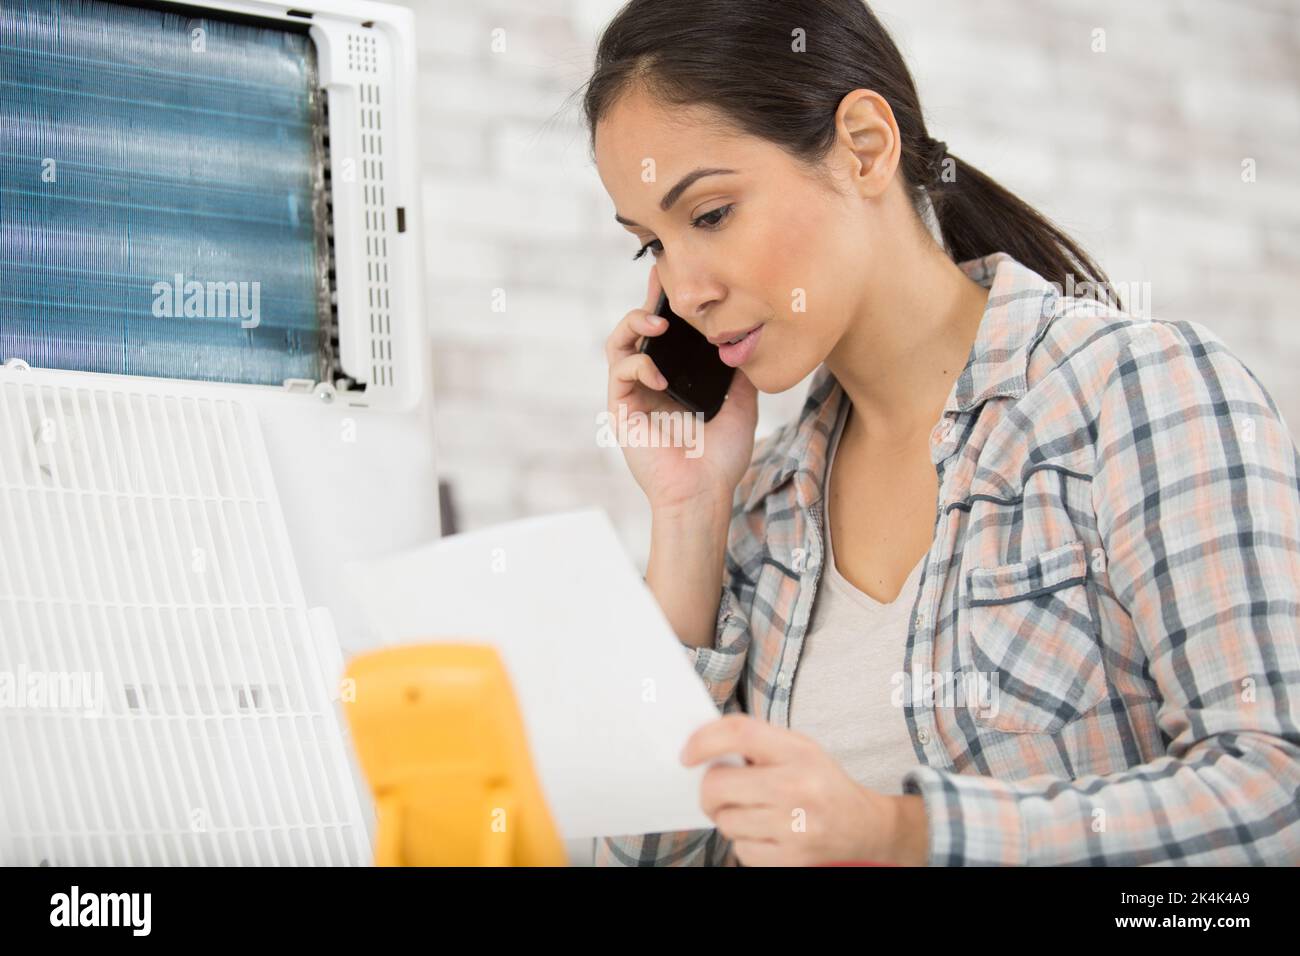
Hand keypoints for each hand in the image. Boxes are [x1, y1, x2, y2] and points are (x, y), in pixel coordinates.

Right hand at [603, 265, 758, 513]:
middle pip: (637, 328)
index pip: (665, 333)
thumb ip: (739, 371)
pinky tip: (661, 377)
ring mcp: (633, 394)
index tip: (676, 279)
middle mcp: (650, 382)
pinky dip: (639, 364)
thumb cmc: (720, 457)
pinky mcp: (621, 408)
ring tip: (658, 320)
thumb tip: (748, 338)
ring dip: (634, 323)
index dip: (666, 303)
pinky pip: (620, 371)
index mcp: (675, 378)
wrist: (704, 493)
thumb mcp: (741, 404)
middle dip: (647, 301)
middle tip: (662, 283)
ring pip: (618, 342)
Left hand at [680, 713, 927, 865]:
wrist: (864, 826)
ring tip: (754, 812)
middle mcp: (797, 787)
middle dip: (708, 790)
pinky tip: (767, 833)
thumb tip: (703, 746)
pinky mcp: (792, 860)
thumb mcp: (799, 748)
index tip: (687, 755)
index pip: (738, 733)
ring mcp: (795, 827)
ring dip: (730, 818)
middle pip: (717, 785)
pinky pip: (740, 851)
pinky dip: (746, 843)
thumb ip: (757, 742)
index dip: (703, 741)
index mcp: (798, 751)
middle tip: (719, 792)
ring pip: (725, 822)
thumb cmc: (822, 782)